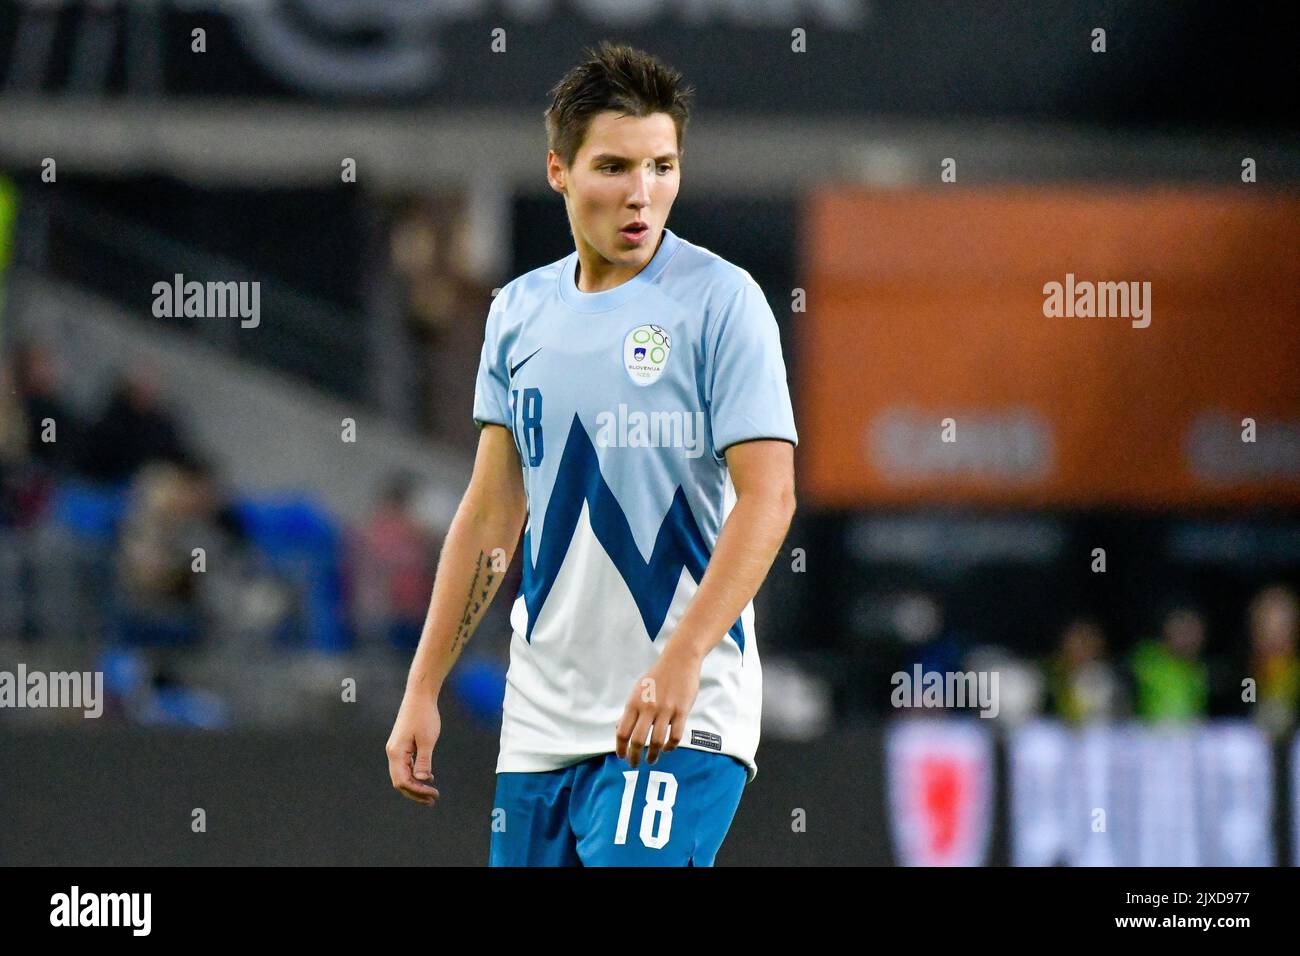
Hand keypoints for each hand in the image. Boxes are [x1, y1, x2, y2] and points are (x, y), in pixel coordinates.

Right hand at [386, 688, 441, 805]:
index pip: (402, 781)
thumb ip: (423, 761)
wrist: (420, 696)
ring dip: (415, 785)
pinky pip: (405, 765)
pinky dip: (415, 775)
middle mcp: (393, 752)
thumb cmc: (424, 715)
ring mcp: (396, 749)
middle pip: (400, 781)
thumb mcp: (427, 740)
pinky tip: (426, 778)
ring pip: (402, 774)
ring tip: (430, 794)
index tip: (433, 794)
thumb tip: (422, 780)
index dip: (417, 791)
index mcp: (396, 752)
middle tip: (432, 800)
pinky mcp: (401, 745)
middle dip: (415, 792)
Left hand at [615, 643, 701, 768]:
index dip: (620, 748)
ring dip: (653, 755)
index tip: (621, 756)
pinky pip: (675, 736)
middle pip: (637, 740)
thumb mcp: (638, 690)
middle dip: (634, 757)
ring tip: (651, 760)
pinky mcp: (682, 711)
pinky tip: (667, 748)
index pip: (622, 732)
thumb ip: (631, 710)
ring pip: (656, 741)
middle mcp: (648, 707)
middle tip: (634, 764)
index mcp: (634, 702)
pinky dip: (670, 747)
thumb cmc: (657, 676)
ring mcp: (666, 710)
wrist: (679, 660)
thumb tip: (620, 730)